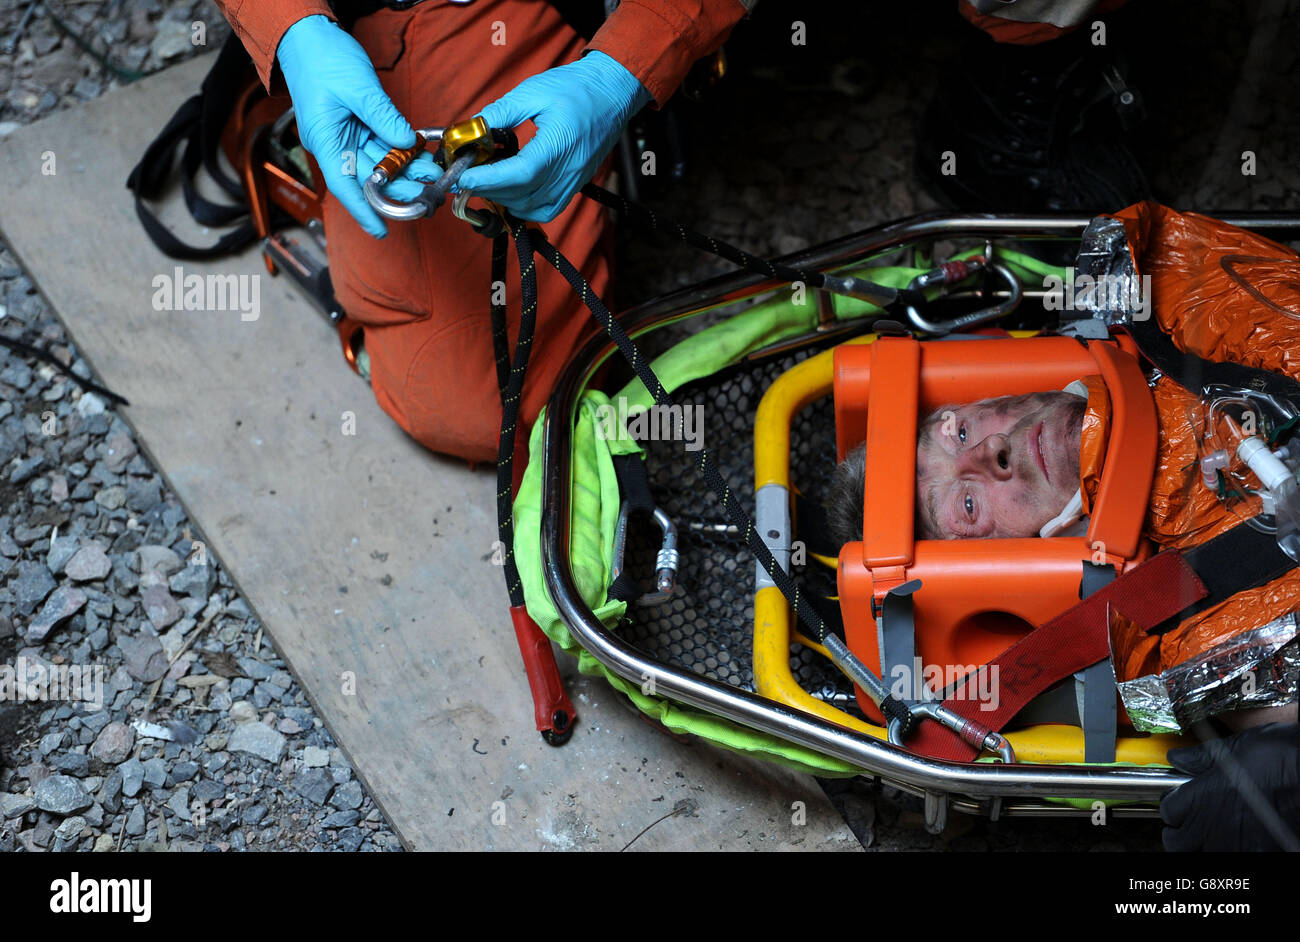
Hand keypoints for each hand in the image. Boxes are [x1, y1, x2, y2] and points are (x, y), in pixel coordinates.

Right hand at [276, 15, 440, 237]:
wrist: (307, 34)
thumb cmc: (321, 58)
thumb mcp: (357, 87)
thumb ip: (384, 117)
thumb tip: (406, 141)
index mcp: (325, 141)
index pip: (345, 187)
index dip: (364, 211)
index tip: (382, 231)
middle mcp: (335, 143)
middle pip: (369, 176)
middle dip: (399, 186)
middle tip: (429, 192)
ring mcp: (346, 134)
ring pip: (379, 161)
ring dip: (405, 167)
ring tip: (433, 172)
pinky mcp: (357, 123)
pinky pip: (381, 141)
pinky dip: (400, 148)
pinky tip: (421, 152)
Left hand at [456, 51, 651, 221]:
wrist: (611, 93)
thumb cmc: (576, 88)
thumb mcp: (533, 91)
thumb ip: (501, 112)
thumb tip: (473, 128)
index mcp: (559, 142)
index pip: (520, 173)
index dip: (489, 179)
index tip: (463, 177)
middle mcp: (568, 169)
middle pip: (522, 194)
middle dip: (488, 189)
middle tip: (466, 177)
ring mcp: (573, 181)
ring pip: (532, 207)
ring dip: (504, 200)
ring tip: (485, 184)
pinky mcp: (575, 186)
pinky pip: (547, 210)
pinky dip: (524, 209)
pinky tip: (510, 194)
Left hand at [1161, 722, 1299, 850]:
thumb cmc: (1281, 758)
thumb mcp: (1235, 747)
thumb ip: (1201, 758)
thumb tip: (1179, 757)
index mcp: (1199, 799)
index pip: (1168, 811)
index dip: (1175, 804)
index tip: (1183, 800)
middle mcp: (1213, 828)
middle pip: (1178, 842)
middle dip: (1182, 833)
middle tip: (1193, 823)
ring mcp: (1237, 846)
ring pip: (1205, 855)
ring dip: (1206, 845)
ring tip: (1218, 833)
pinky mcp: (1264, 855)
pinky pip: (1239, 859)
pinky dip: (1239, 850)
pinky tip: (1246, 839)